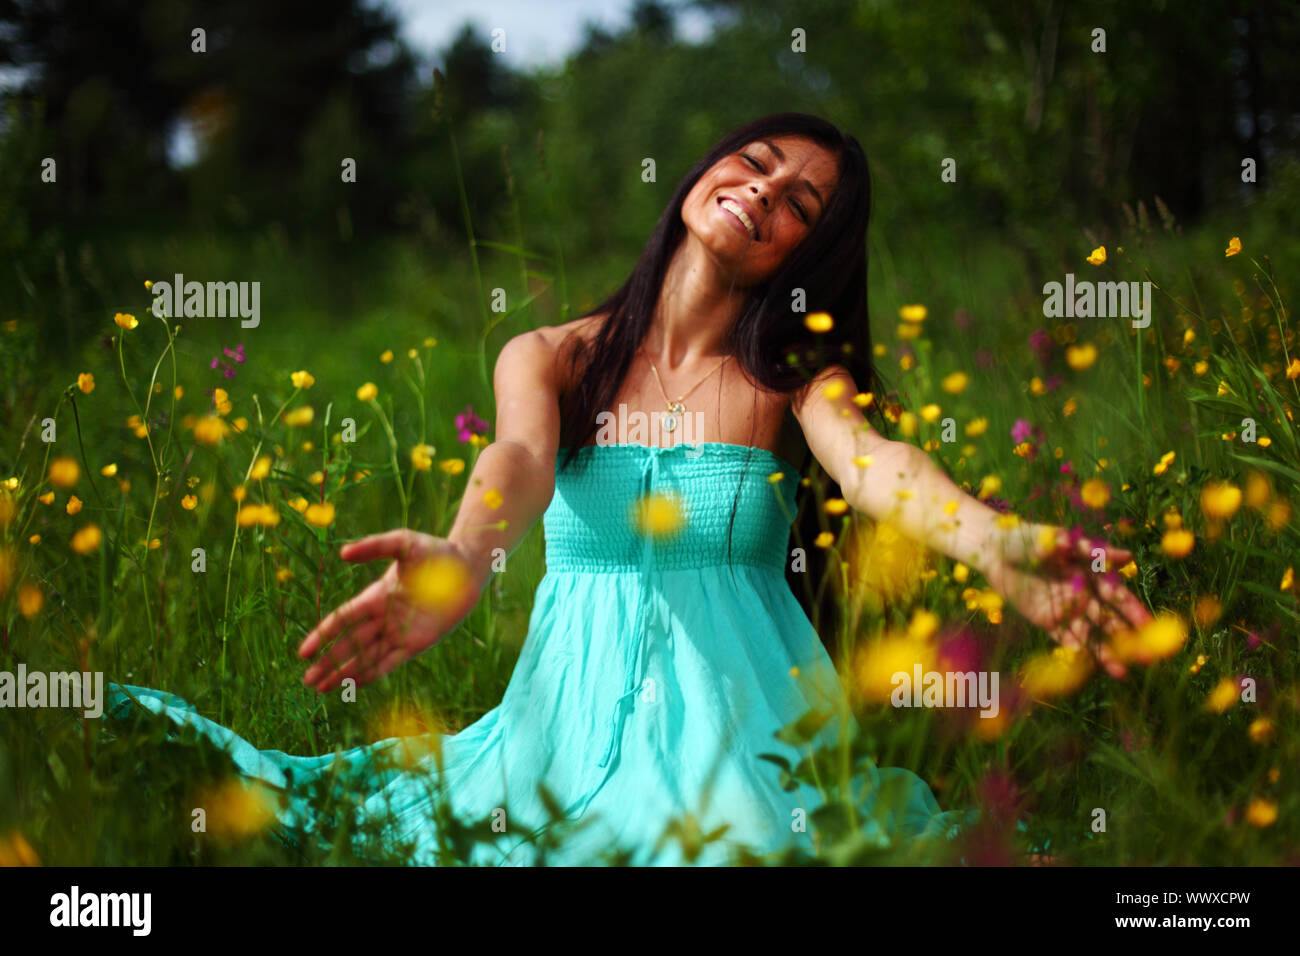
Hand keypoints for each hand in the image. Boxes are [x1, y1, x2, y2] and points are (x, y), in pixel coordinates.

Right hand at [297, 529, 486, 692]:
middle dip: (328, 663)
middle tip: (307, 681)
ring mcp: (400, 632)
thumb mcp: (403, 543)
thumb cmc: (436, 551)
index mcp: (376, 596)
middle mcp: (384, 618)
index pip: (342, 620)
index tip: (303, 652)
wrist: (468, 566)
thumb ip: (374, 547)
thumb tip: (342, 554)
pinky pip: (390, 662)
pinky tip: (354, 685)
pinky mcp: (418, 643)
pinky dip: (372, 674)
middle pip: (350, 645)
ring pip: (366, 657)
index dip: (322, 636)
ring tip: (322, 689)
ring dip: (345, 673)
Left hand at [985, 523, 1151, 679]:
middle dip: (1129, 638)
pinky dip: (1077, 652)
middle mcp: (1083, 595)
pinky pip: (1064, 639)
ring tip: (1122, 673)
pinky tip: (1090, 667)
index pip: (1118, 596)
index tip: (1147, 626)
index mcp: (1091, 574)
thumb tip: (1127, 555)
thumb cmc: (1028, 538)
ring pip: (1091, 635)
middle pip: (1110, 619)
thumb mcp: (1058, 539)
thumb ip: (1088, 550)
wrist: (993, 550)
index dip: (1133, 611)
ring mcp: (1065, 610)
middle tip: (1148, 656)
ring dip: (1106, 653)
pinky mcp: (1046, 621)